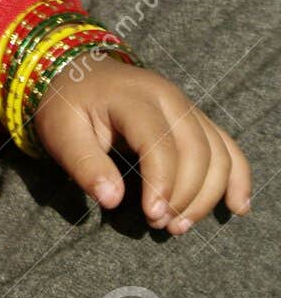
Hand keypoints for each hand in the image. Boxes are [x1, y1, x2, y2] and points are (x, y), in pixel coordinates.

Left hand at [32, 55, 251, 232]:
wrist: (75, 72)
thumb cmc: (67, 104)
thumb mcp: (61, 132)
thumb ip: (84, 164)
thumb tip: (112, 200)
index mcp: (132, 96)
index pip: (159, 142)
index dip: (162, 183)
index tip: (151, 216)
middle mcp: (167, 96)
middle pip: (196, 150)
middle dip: (185, 195)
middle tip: (161, 225)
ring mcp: (185, 105)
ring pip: (216, 151)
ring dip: (207, 194)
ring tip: (180, 225)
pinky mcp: (193, 117)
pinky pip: (226, 145)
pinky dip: (237, 176)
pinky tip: (237, 206)